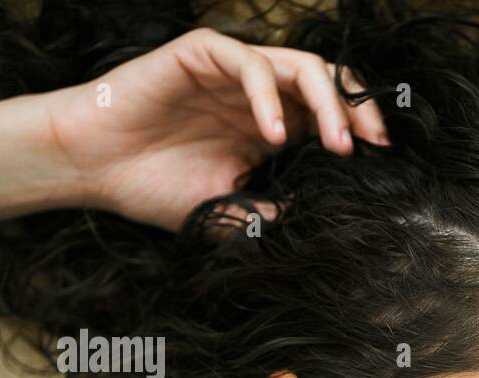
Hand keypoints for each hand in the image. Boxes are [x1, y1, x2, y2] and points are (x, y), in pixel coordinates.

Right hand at [44, 26, 388, 229]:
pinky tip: (274, 134)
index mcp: (273, 128)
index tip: (385, 163)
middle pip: (328, 86)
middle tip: (374, 147)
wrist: (94, 169)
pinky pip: (249, 61)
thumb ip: (279, 211)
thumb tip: (331, 223)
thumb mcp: (235, 213)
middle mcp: (261, 96)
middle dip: (360, 112)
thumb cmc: (157, 189)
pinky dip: (269, 94)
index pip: (333, 118)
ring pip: (300, 66)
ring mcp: (234, 72)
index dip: (362, 133)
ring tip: (340, 145)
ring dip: (329, 103)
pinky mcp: (202, 54)